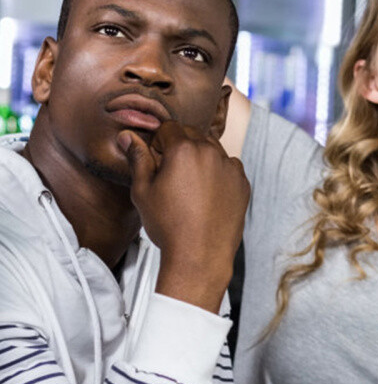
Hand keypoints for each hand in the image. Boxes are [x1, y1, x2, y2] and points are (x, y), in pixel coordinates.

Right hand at [119, 121, 249, 311]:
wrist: (200, 255)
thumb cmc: (168, 225)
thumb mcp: (143, 191)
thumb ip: (137, 158)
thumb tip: (128, 135)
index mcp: (184, 149)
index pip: (169, 128)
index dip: (158, 142)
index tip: (156, 161)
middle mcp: (211, 152)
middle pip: (192, 134)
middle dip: (179, 146)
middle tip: (170, 174)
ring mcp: (231, 166)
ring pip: (212, 149)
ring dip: (200, 157)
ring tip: (188, 186)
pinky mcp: (243, 182)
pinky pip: (228, 167)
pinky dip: (218, 172)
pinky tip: (206, 195)